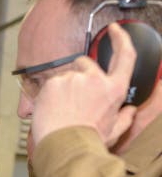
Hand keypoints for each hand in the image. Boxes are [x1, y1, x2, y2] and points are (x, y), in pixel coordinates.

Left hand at [31, 23, 137, 151]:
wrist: (64, 146)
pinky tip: (50, 110)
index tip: (115, 30)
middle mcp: (95, 79)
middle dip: (78, 74)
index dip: (121, 39)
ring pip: (65, 76)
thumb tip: (130, 110)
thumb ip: (124, 118)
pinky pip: (49, 84)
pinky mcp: (54, 83)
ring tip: (60, 110)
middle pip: (85, 63)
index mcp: (114, 89)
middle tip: (71, 98)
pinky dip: (48, 94)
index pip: (125, 56)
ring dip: (62, 88)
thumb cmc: (88, 141)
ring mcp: (73, 79)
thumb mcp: (114, 131)